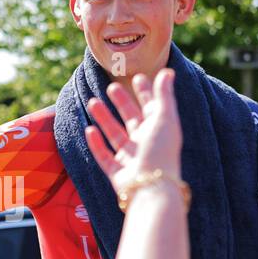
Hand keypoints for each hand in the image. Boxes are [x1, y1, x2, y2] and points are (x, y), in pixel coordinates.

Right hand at [84, 69, 182, 197]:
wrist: (150, 187)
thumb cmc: (161, 151)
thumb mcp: (164, 118)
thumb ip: (164, 94)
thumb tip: (168, 71)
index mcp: (159, 131)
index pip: (152, 108)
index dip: (145, 93)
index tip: (137, 78)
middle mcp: (146, 144)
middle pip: (132, 120)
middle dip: (122, 103)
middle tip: (112, 87)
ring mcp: (131, 159)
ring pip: (115, 135)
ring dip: (104, 118)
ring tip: (93, 102)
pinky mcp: (118, 173)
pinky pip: (104, 156)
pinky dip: (96, 143)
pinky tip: (89, 130)